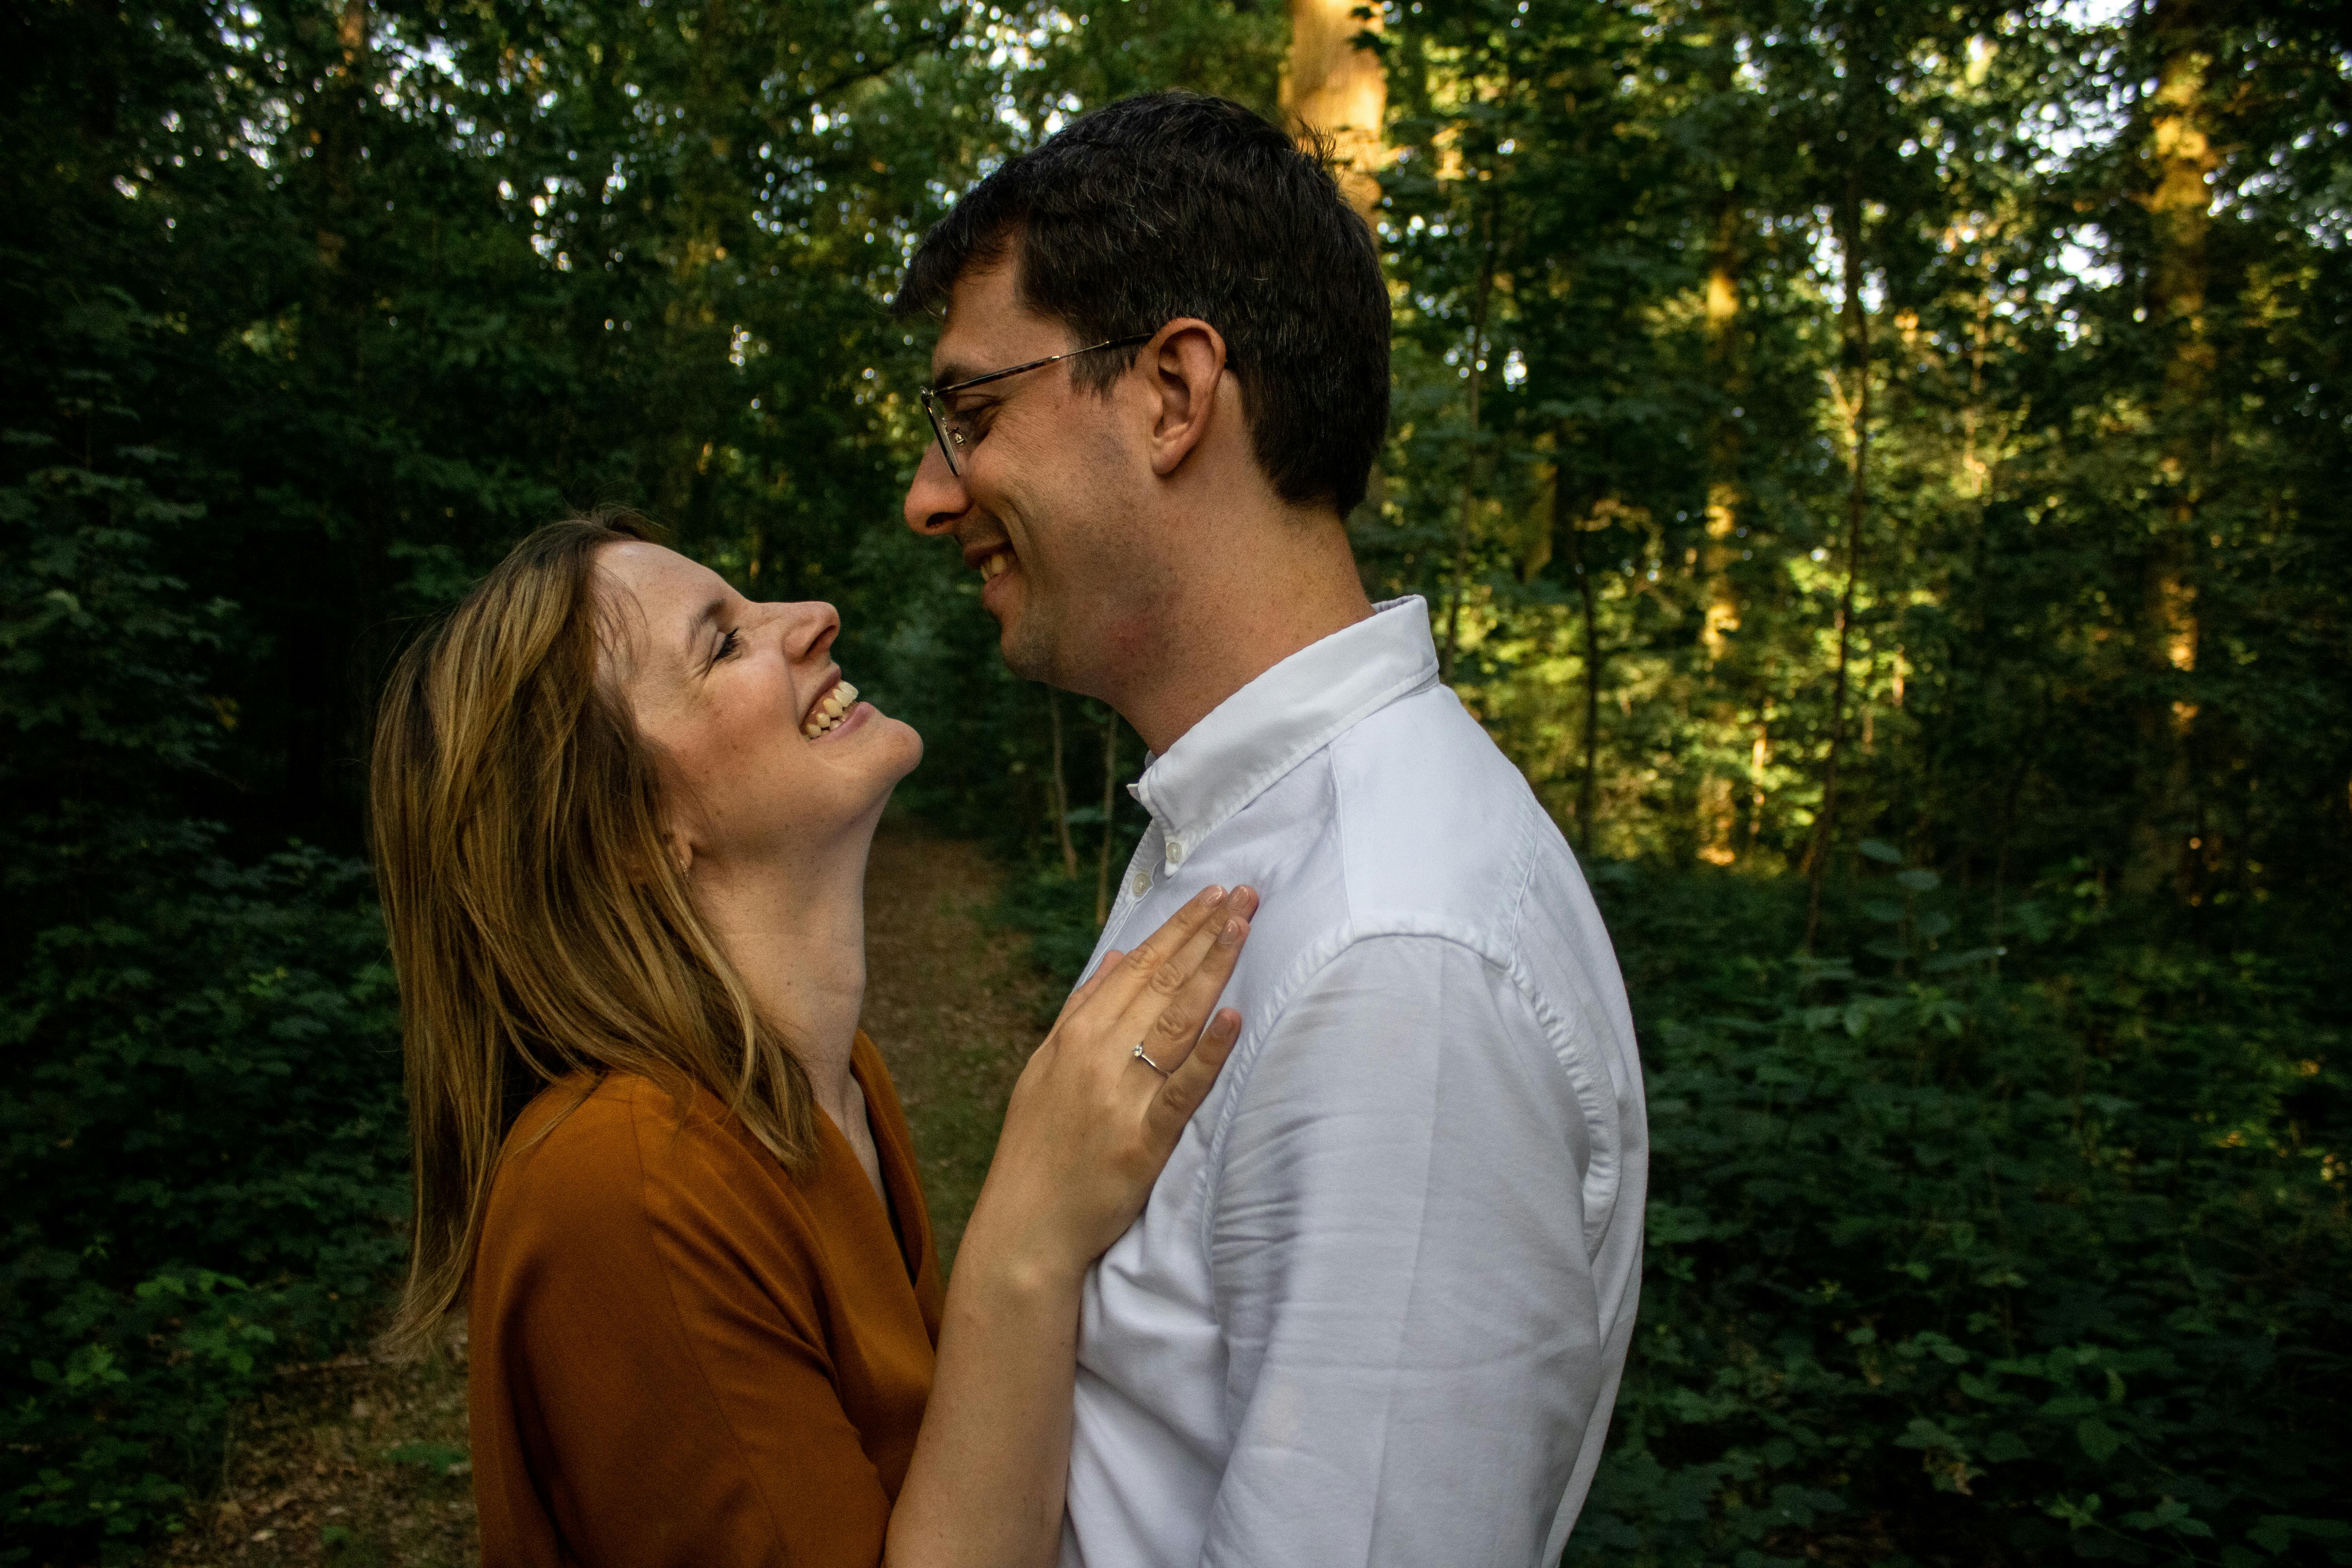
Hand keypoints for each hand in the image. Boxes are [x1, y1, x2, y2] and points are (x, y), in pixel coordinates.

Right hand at [963, 884, 1255, 1283]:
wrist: (1025, 1227)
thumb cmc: (1038, 1148)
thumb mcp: (1046, 1067)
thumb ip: (1082, 1008)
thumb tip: (1120, 953)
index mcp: (1075, 1036)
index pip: (1136, 967)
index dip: (1178, 929)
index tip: (1213, 896)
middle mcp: (1096, 1056)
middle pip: (1161, 983)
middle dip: (1205, 935)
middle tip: (1245, 895)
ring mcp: (1120, 1097)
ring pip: (1175, 1022)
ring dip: (1213, 970)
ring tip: (1244, 929)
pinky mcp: (1142, 1142)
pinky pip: (1183, 1090)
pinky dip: (1208, 1052)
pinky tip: (1233, 1017)